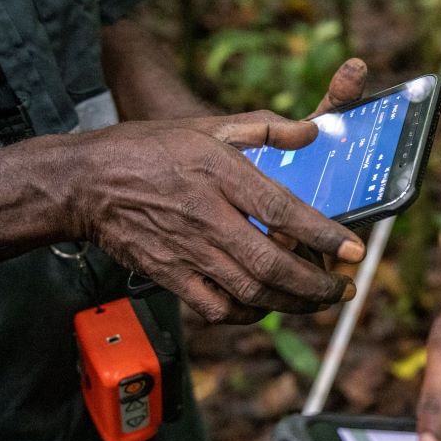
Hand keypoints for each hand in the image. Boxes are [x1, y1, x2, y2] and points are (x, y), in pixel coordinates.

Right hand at [70, 61, 368, 323]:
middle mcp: (206, 216)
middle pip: (271, 263)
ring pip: (249, 291)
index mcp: (219, 173)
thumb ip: (265, 128)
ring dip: (291, 304)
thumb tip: (313, 132)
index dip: (324, 235)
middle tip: (344, 289)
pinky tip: (266, 307)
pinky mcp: (169, 274)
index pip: (283, 210)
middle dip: (317, 285)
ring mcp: (186, 250)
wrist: (85, 182)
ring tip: (317, 302)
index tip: (356, 251)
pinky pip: (215, 308)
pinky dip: (248, 314)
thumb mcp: (208, 125)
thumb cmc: (150, 149)